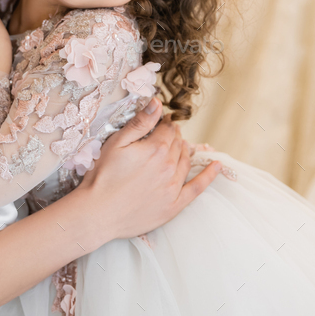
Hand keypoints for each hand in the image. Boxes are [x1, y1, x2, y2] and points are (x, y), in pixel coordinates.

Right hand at [79, 98, 220, 240]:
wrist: (98, 212)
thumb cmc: (102, 176)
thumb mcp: (116, 143)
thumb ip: (140, 123)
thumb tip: (157, 103)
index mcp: (156, 149)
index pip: (168, 129)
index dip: (164, 124)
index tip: (160, 123)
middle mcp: (169, 167)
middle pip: (178, 144)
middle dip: (173, 137)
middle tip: (166, 135)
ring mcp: (173, 187)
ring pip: (186, 161)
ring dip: (184, 151)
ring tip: (180, 146)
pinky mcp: (174, 205)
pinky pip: (197, 188)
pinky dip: (209, 176)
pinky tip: (217, 166)